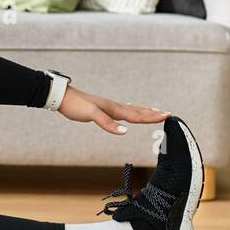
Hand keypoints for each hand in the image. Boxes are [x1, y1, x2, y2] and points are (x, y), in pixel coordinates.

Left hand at [55, 86, 170, 134]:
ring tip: (154, 111)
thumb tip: (124, 132)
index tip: (168, 115)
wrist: (62, 97)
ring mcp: (108, 107)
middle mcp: (114, 107)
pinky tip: (128, 111)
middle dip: (153, 114)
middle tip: (168, 113)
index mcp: (114, 109)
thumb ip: (107, 123)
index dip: (152, 117)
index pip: (137, 115)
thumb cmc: (76, 105)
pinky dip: (130, 111)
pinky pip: (122, 110)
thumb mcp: (91, 115)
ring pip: (131, 110)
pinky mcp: (102, 109)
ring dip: (144, 111)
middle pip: (138, 111)